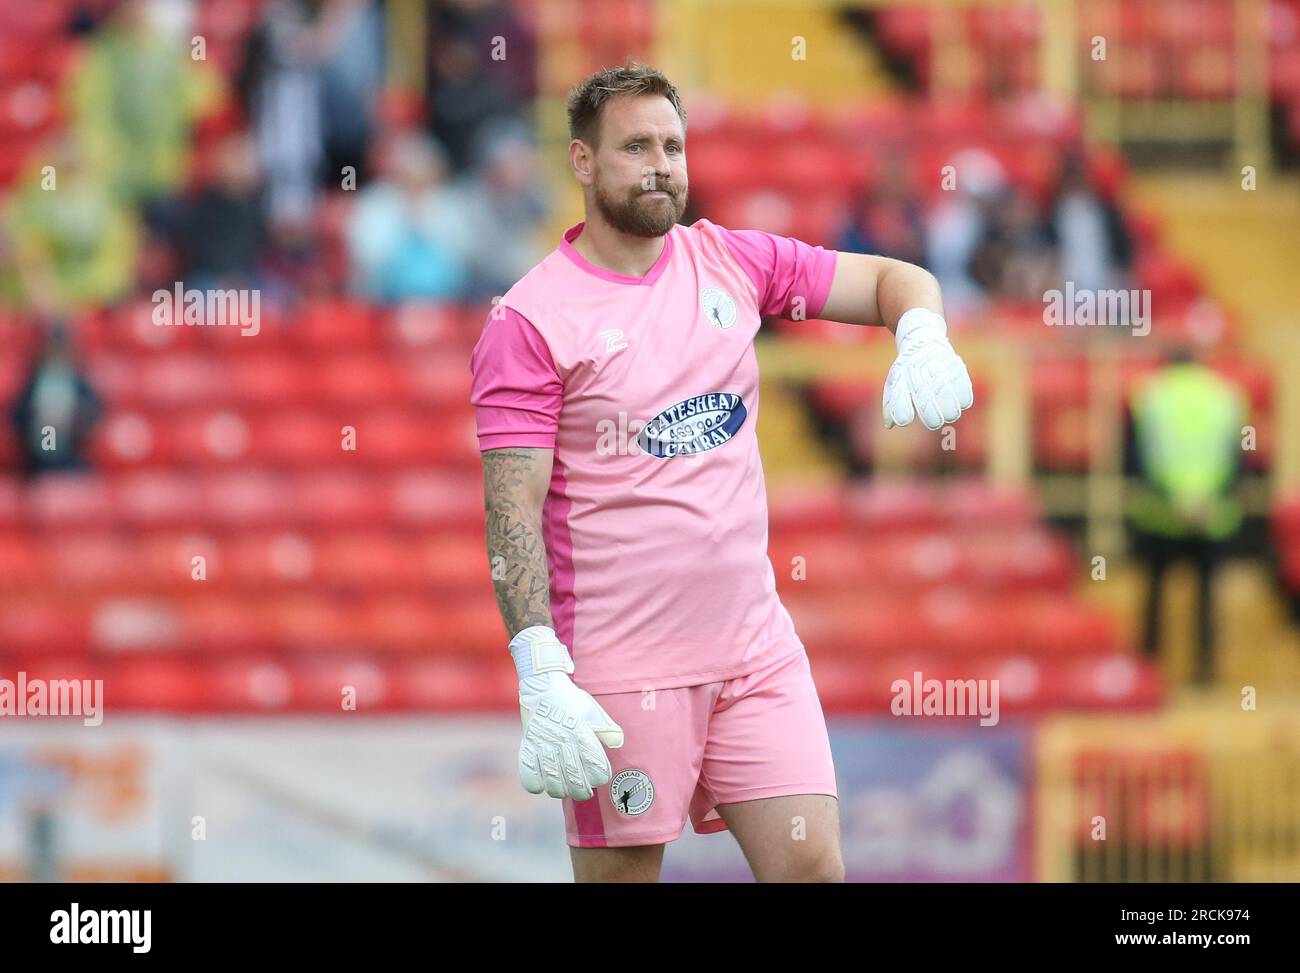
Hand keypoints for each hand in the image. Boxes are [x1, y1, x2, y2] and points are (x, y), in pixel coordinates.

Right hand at [509, 626, 623, 799]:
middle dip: (583, 790)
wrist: (541, 685)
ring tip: (565, 788)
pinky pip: (529, 778)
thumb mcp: (593, 711)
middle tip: (584, 790)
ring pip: (553, 784)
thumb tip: (618, 743)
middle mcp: (562, 740)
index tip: (600, 776)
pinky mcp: (526, 748)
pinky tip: (543, 781)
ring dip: (561, 790)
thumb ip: (607, 729)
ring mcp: (542, 745)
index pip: (596, 766)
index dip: (600, 776)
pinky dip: (537, 785)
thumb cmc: (571, 701)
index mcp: (580, 731)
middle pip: (575, 780)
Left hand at [883, 309, 973, 430]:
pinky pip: (965, 396)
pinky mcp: (957, 367)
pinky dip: (963, 402)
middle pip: (930, 412)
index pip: (901, 406)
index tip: (906, 419)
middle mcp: (920, 375)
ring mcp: (940, 370)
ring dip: (950, 412)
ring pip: (951, 408)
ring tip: (948, 410)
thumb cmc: (907, 367)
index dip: (903, 415)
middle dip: (932, 419)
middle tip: (934, 419)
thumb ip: (891, 404)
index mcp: (901, 380)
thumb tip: (890, 425)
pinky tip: (959, 401)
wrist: (922, 335)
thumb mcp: (894, 381)